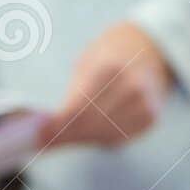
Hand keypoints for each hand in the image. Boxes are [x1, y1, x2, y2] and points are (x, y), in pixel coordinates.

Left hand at [39, 21, 169, 148]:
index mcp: (111, 70)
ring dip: (78, 139)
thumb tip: (47, 121)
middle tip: (42, 140)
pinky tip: (82, 136)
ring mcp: (144, 106)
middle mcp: (131, 90)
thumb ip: (72, 92)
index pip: (78, 108)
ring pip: (103, 135)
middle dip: (63, 135)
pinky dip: (98, 139)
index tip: (39, 134)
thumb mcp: (86, 63)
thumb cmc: (108, 55)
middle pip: (90, 124)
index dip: (57, 124)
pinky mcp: (150, 119)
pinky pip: (119, 138)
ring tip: (57, 138)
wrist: (148, 49)